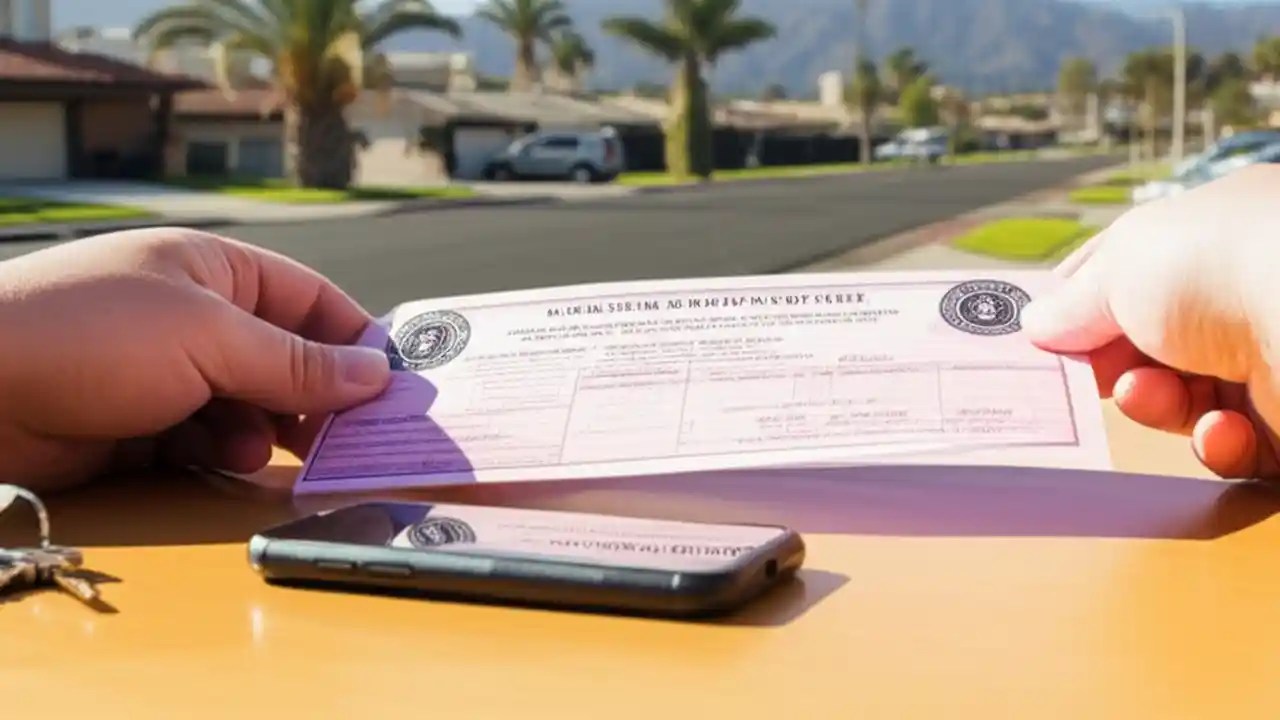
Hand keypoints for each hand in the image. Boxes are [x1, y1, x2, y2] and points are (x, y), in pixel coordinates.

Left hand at [0, 228, 391, 491]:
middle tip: (349, 438)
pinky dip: (222, 453)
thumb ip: (297, 363)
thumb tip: (377, 373)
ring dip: (265, 432)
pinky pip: (209, 441)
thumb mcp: (209, 338)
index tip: (393, 387)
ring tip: (259, 449)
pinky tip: (219, 459)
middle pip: (287, 362)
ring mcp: (167, 373)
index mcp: (215, 270)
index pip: (310, 301)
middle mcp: (196, 318)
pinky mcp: (142, 425)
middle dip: (315, 399)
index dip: (354, 341)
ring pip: (252, 409)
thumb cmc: (87, 333)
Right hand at [1022, 164, 1279, 478]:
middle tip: (1084, 378)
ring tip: (1145, 395)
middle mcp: (1245, 292)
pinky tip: (1218, 427)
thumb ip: (1074, 301)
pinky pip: (1230, 444)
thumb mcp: (1120, 266)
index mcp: (1212, 234)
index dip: (1084, 302)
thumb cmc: (1217, 268)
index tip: (1042, 336)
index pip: (1134, 268)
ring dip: (1153, 404)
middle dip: (1111, 366)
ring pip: (1182, 400)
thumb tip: (1039, 326)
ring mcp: (1270, 357)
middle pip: (1150, 345)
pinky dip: (1213, 443)